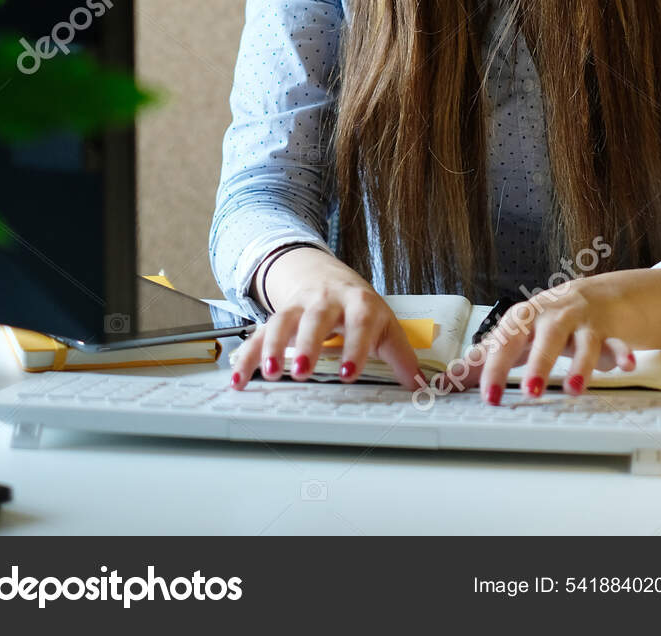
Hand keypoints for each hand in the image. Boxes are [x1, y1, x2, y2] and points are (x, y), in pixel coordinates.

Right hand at [228, 250, 427, 393]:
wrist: (323, 275)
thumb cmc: (358, 306)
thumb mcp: (383, 324)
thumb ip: (400, 355)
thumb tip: (422, 385)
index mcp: (358, 303)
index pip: (359, 321)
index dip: (354, 346)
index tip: (348, 373)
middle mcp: (326, 301)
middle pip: (316, 317)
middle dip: (309, 343)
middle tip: (304, 371)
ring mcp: (298, 307)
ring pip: (283, 320)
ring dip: (273, 347)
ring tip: (271, 374)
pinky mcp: (275, 318)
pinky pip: (257, 335)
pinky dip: (246, 356)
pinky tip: (238, 378)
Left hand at [447, 276, 636, 403]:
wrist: (600, 295)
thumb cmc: (551, 320)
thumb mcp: (518, 336)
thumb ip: (486, 359)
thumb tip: (447, 383)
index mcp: (526, 318)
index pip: (506, 341)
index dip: (497, 368)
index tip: (490, 396)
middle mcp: (554, 315)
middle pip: (544, 336)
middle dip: (538, 364)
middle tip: (530, 392)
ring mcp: (584, 320)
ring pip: (582, 340)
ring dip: (579, 364)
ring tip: (574, 389)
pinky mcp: (611, 329)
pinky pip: (617, 341)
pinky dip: (622, 353)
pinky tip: (626, 366)